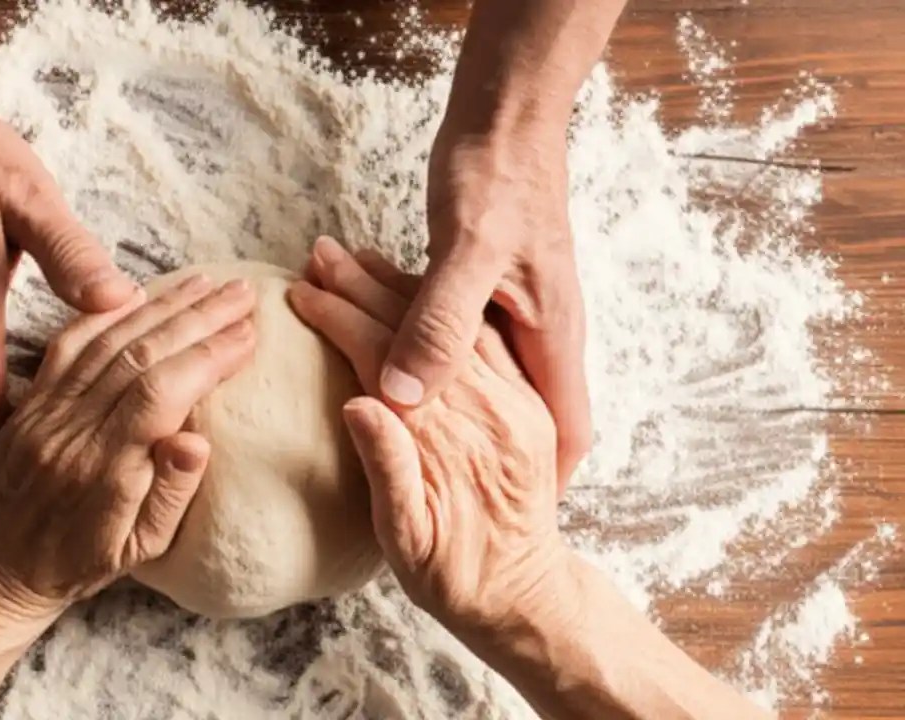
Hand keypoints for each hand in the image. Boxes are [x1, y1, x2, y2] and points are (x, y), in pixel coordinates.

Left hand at [0, 276, 255, 623]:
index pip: (162, 393)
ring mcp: (46, 411)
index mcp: (103, 471)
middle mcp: (71, 431)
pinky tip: (139, 293)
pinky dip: (107, 312)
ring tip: (206, 284)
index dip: (208, 357)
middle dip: (197, 317)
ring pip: (108, 340)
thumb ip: (168, 496)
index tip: (247, 334)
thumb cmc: (73, 567)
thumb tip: (197, 440)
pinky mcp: (29, 401)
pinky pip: (68, 343)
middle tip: (242, 293)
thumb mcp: (135, 552)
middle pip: (141, 354)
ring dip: (162, 305)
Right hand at [293, 241, 568, 630]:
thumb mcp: (411, 542)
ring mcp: (512, 400)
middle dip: (362, 286)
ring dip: (398, 286)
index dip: (341, 317)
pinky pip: (481, 336)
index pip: (386, 352)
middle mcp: (487, 408)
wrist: (526, 594)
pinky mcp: (524, 400)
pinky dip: (442, 307)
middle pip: (417, 327)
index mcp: (450, 436)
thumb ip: (389, 471)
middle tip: (318, 255)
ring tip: (354, 258)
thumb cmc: (458, 577)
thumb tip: (358, 405)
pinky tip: (411, 287)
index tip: (304, 293)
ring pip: (449, 321)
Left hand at [381, 121, 590, 490]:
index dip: (554, 482)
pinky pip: (453, 339)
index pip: (571, 431)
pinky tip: (382, 364)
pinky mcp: (484, 286)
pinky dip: (417, 354)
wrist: (503, 113)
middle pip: (518, 407)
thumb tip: (403, 398)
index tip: (519, 523)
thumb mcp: (469, 251)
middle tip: (450, 485)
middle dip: (481, 444)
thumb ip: (440, 325)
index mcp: (551, 334)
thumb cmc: (498, 175)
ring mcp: (513, 309)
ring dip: (440, 397)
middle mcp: (539, 330)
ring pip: (479, 375)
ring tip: (411, 437)